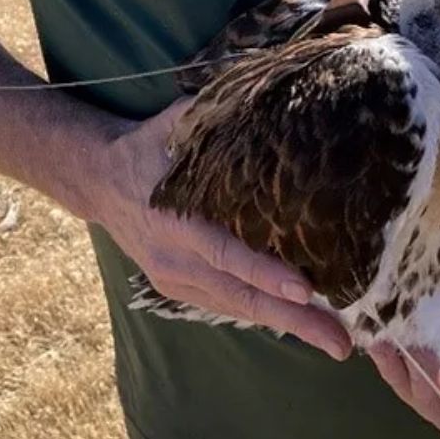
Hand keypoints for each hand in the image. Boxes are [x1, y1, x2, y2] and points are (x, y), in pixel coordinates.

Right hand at [87, 97, 352, 360]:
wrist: (98, 181)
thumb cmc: (148, 146)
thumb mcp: (173, 125)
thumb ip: (214, 118)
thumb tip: (270, 94)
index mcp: (174, 219)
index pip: (225, 251)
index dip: (265, 272)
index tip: (304, 289)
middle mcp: (174, 259)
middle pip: (241, 296)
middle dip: (294, 320)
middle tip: (341, 343)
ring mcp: (176, 280)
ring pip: (239, 309)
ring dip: (289, 326)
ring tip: (337, 341)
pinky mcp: (180, 291)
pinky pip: (229, 306)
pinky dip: (267, 315)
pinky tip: (306, 323)